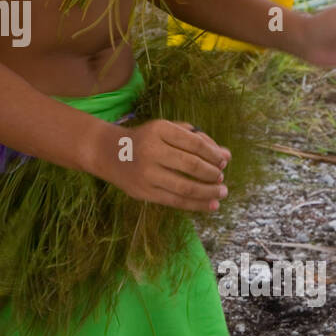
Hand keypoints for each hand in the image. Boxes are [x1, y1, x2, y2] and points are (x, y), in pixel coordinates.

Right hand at [97, 118, 230, 213]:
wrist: (109, 153)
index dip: (214, 154)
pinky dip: (196, 204)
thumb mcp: (168, 131)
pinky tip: (211, 205)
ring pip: (185, 187)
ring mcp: (146, 173)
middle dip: (212, 174)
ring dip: (209, 192)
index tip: (224, 162)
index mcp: (160, 130)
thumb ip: (197, 139)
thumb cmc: (147, 139)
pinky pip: (175, 201)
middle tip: (222, 179)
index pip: (195, 143)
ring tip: (222, 192)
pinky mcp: (143, 192)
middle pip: (191, 165)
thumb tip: (227, 157)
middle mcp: (151, 150)